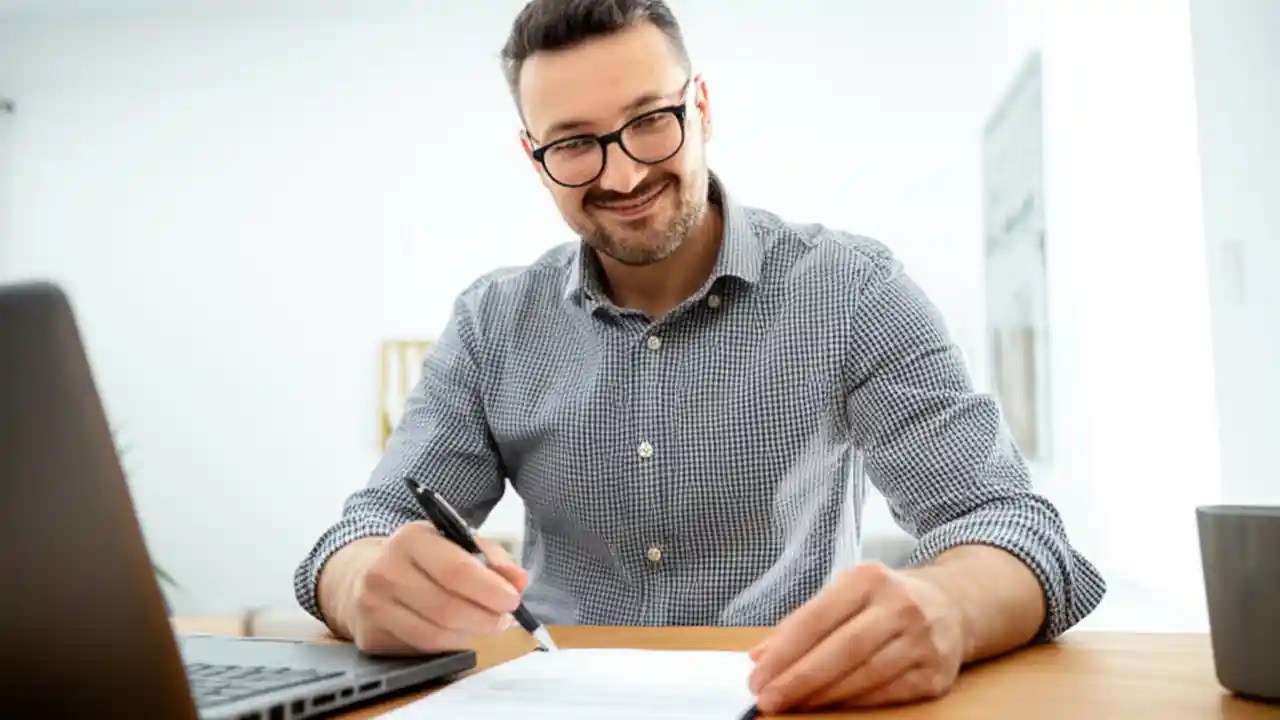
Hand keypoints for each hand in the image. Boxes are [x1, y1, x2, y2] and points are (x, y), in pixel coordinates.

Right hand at [323, 522, 528, 654]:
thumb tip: (519, 581)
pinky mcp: (370, 636)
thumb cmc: (420, 558)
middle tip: (504, 619)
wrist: (361, 573)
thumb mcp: (454, 543)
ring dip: (470, 634)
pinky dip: (449, 645)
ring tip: (487, 625)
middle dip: (486, 618)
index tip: (513, 599)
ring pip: (435, 634)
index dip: (489, 590)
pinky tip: (459, 633)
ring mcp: (373, 606)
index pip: (455, 570)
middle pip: (447, 608)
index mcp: (410, 539)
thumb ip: (491, 559)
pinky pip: (420, 649)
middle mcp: (385, 571)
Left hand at [747, 561, 964, 713]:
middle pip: (843, 648)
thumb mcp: (845, 594)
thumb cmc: (883, 601)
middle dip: (800, 678)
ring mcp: (922, 640)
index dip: (784, 651)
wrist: (952, 606)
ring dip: (824, 695)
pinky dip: (855, 702)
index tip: (757, 677)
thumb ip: (802, 622)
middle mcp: (899, 605)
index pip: (818, 617)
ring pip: (866, 675)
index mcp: (868, 578)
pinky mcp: (936, 672)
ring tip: (793, 705)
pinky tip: (830, 706)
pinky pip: (888, 693)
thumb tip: (760, 656)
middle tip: (769, 700)